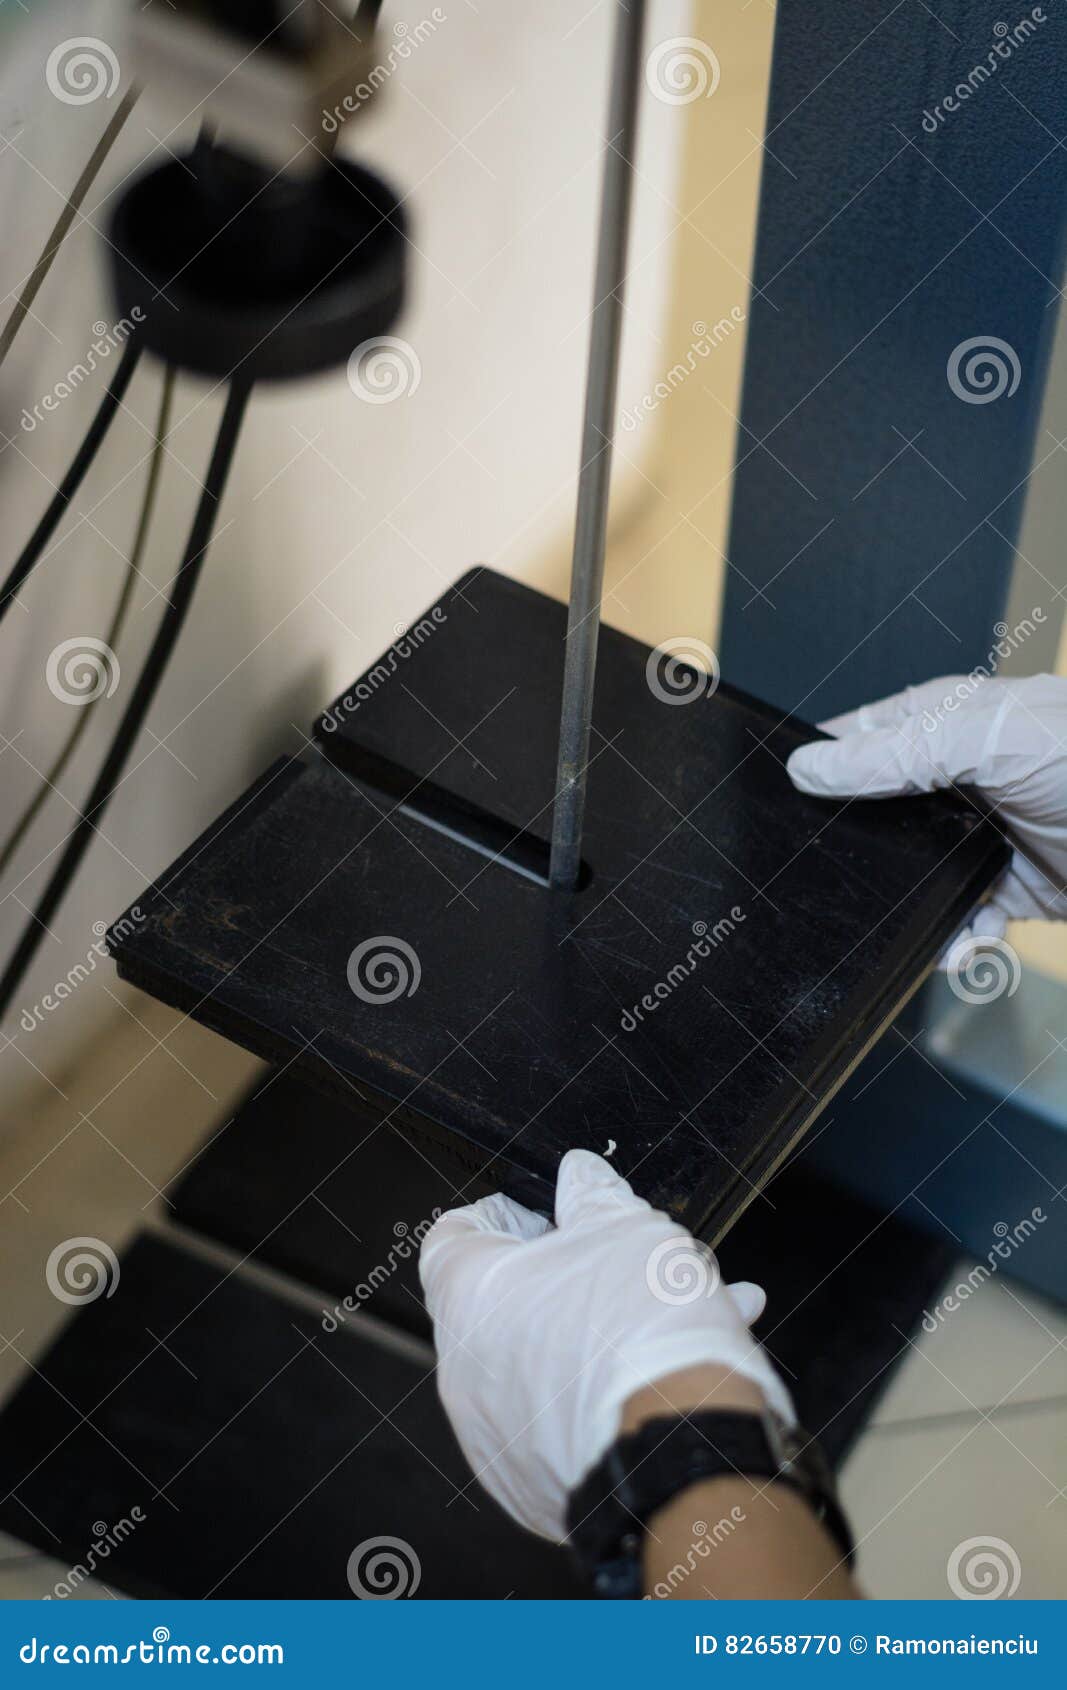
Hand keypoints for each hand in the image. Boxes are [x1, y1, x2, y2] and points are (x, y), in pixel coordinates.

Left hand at [418, 1149, 793, 1541]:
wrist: (678, 1447)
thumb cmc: (641, 1337)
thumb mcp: (627, 1227)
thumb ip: (594, 1193)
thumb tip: (581, 1175)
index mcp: (469, 1293)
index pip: (454, 1233)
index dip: (505, 1214)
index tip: (551, 1216)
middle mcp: (463, 1367)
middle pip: (508, 1301)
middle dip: (572, 1277)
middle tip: (623, 1267)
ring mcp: (492, 1433)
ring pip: (543, 1363)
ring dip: (599, 1336)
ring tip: (673, 1319)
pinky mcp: (528, 1482)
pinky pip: (558, 1423)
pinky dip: (600, 1397)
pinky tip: (666, 1375)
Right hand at [786, 673, 1066, 937]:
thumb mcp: (989, 738)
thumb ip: (898, 753)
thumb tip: (807, 768)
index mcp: (946, 723)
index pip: (859, 736)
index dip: (818, 763)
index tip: (781, 796)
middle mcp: (958, 778)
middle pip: (876, 815)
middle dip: (856, 851)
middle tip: (836, 878)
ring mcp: (982, 835)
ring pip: (914, 877)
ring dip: (907, 907)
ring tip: (908, 924)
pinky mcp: (1009, 887)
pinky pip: (962, 917)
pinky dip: (956, 937)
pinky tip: (961, 939)